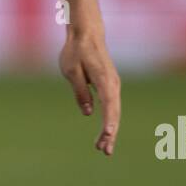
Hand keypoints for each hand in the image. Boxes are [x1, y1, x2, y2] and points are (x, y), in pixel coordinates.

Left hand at [60, 28, 120, 154]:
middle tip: (104, 151)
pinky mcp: (111, 85)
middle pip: (114, 112)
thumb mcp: (71, 71)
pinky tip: (105, 133)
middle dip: (110, 133)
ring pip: (114, 111)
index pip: (108, 103)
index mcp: (103, 79)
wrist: (87, 33)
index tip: (108, 135)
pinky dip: (109, 120)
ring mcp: (114, 84)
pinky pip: (112, 106)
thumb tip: (89, 113)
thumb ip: (80, 92)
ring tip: (102, 147)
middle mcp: (113, 83)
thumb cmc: (76, 51)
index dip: (109, 121)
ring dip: (110, 129)